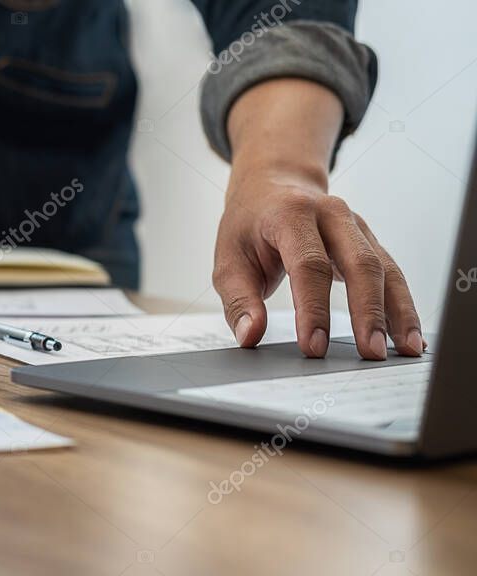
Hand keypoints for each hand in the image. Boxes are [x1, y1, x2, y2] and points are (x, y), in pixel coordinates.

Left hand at [213, 79, 423, 359]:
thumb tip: (250, 336)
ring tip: (405, 350)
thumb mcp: (229, 259)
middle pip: (360, 264)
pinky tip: (409, 336)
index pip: (309, 265)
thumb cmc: (249, 227)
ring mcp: (356, 226)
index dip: (313, 308)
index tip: (314, 347)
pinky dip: (402, 306)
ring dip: (397, 312)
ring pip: (385, 269)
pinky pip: (392, 274)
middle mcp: (331, 215)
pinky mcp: (369, 241)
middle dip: (367, 312)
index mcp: (291, 215)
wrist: (272, 187)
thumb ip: (239, 300)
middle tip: (369, 353)